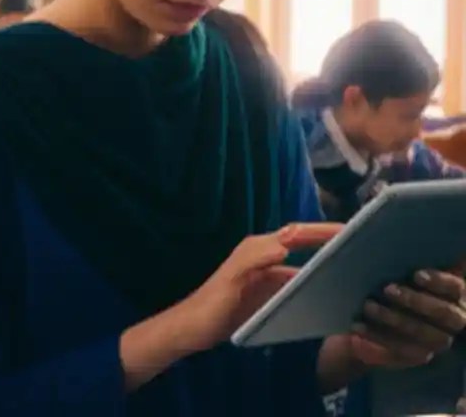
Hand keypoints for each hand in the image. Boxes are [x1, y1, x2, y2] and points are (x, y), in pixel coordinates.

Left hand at [173, 222, 344, 352]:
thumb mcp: (231, 280)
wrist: (195, 330)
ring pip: (305, 266)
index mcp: (258, 249)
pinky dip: (316, 287)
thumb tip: (284, 245)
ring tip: (358, 272)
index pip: (296, 233)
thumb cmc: (210, 305)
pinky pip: (299, 286)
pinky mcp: (270, 295)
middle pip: (305, 245)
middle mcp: (266, 258)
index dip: (323, 230)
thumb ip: (252, 259)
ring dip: (327, 266)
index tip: (352, 229)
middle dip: (332, 244)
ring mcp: (269, 277)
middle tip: (365, 249)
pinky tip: (335, 298)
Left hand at [345, 267, 465, 368]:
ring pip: (421, 333)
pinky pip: (401, 350)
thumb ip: (403, 258)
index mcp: (456, 295)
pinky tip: (357, 326)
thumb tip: (391, 236)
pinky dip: (377, 337)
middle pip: (444, 313)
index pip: (456, 289)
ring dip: (393, 319)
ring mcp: (438, 340)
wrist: (383, 312)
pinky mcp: (418, 354)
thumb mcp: (402, 268)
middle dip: (415, 301)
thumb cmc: (397, 281)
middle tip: (387, 289)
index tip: (416, 274)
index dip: (439, 282)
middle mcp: (454, 320)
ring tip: (368, 306)